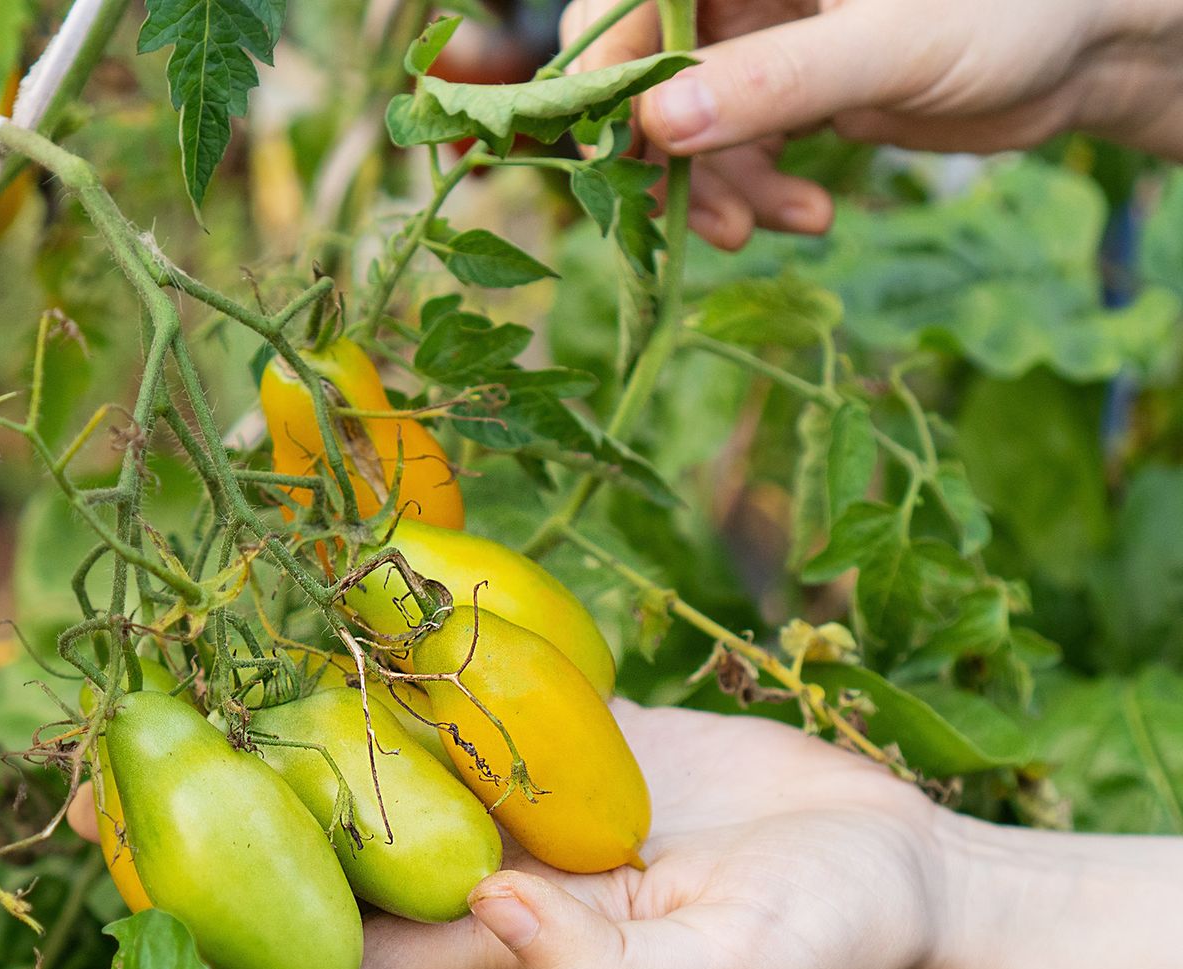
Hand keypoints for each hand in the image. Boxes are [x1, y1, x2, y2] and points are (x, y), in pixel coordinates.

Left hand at [71, 704, 950, 968]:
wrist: (893, 861)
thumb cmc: (826, 940)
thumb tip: (493, 914)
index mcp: (501, 946)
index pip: (337, 949)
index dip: (235, 926)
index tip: (129, 887)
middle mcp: (486, 869)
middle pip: (330, 837)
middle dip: (225, 801)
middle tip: (110, 745)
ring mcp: (519, 792)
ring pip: (384, 746)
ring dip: (292, 704)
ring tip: (189, 642)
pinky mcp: (560, 727)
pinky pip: (463, 678)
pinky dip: (404, 637)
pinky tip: (336, 580)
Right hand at [561, 0, 1182, 248]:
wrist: (1084, 49)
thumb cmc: (1008, 8)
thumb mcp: (887, 44)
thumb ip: (774, 81)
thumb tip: (658, 127)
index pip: (625, 3)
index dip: (603, 80)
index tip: (609, 159)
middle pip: (642, 72)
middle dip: (666, 156)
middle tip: (691, 220)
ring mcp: (756, 38)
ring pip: (686, 126)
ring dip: (720, 190)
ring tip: (774, 227)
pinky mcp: (782, 88)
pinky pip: (734, 152)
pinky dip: (760, 194)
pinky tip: (810, 214)